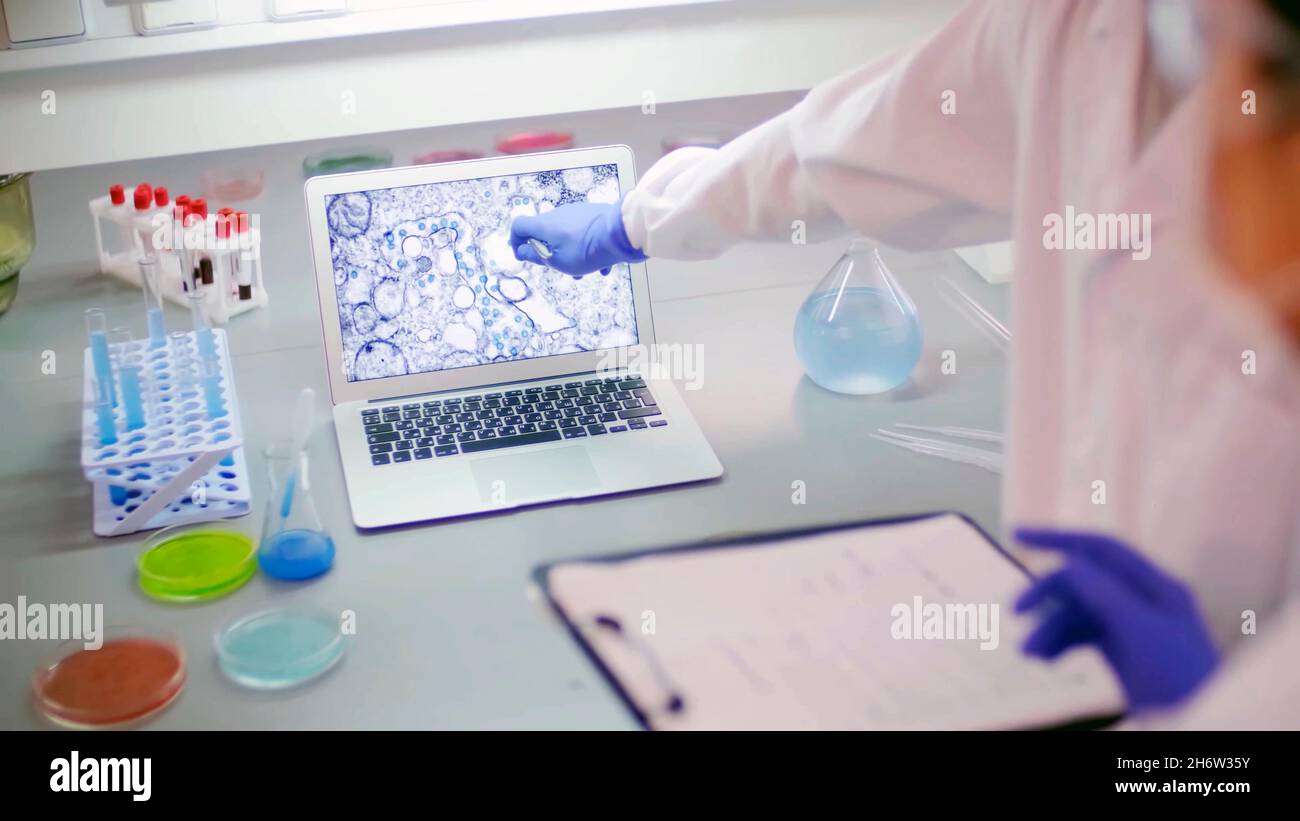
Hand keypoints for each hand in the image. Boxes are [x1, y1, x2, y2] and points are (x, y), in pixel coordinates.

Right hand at [510, 199, 646, 276]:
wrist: (621, 233)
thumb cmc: (586, 250)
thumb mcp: (558, 261)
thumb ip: (537, 256)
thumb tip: (522, 251)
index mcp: (545, 224)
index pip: (518, 226)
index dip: (516, 242)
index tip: (526, 257)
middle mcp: (558, 214)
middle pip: (545, 234)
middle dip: (550, 253)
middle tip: (562, 268)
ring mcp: (578, 213)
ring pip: (567, 236)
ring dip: (571, 254)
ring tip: (587, 272)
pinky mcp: (594, 215)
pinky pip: (584, 234)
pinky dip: (588, 249)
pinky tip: (603, 266)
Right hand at [1014, 528, 1219, 711]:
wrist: (1201, 725)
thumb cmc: (1179, 678)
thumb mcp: (1141, 630)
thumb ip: (1105, 593)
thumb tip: (1069, 562)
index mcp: (1156, 587)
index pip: (1102, 548)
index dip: (1059, 538)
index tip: (1017, 534)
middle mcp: (1143, 601)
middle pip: (1083, 582)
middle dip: (1048, 595)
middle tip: (1015, 611)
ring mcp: (1131, 626)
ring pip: (1078, 613)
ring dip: (1050, 628)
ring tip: (1029, 653)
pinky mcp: (1121, 650)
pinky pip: (1081, 636)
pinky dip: (1060, 644)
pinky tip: (1044, 658)